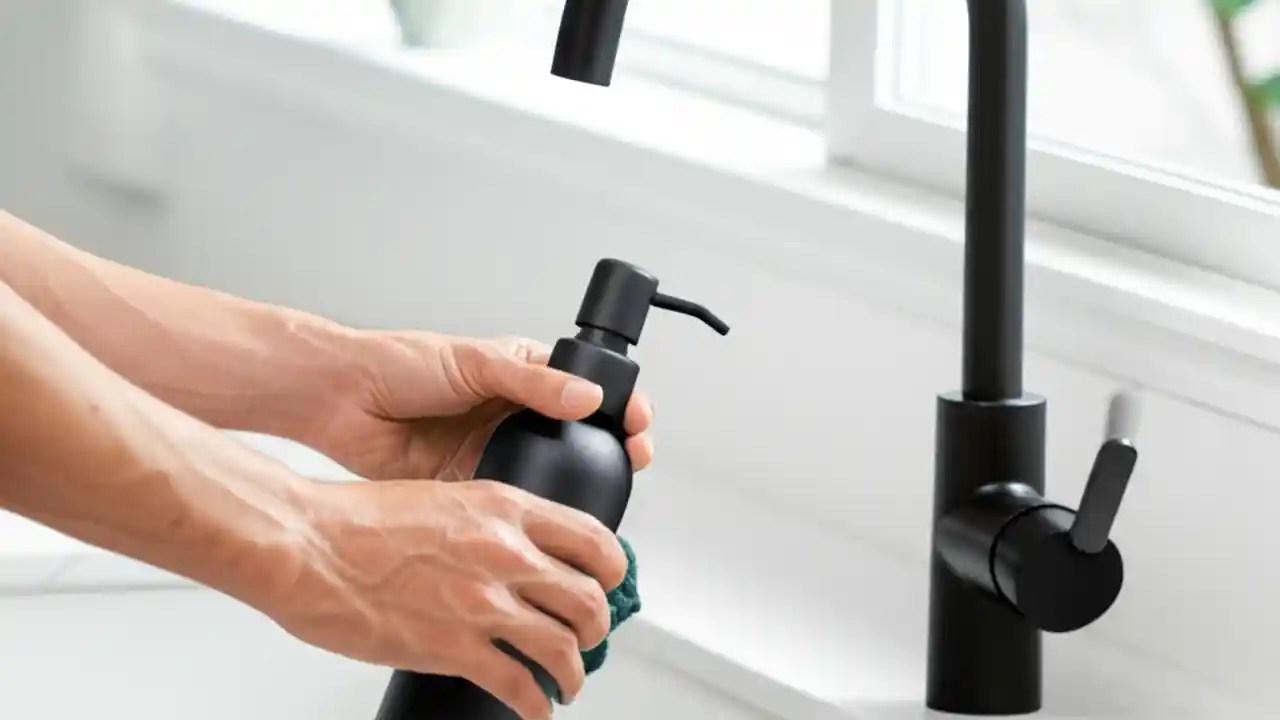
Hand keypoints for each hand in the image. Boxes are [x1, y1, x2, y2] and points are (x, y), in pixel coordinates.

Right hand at [267, 478, 627, 719]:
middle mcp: (506, 553)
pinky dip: (535, 705)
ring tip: (566, 681)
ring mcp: (483, 603)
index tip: (611, 582)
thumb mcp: (446, 498)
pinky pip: (519, 686)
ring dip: (573, 671)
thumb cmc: (359, 520)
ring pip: (564, 647)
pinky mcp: (455, 649)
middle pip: (588, 599)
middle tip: (588, 639)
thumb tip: (518, 555)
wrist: (309, 545)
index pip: (594, 540)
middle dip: (597, 627)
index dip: (613, 569)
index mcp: (505, 509)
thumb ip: (490, 524)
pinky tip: (533, 709)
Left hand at [306, 332, 654, 480]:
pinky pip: (516, 499)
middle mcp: (515, 410)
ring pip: (553, 471)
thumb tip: (587, 396)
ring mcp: (496, 448)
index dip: (620, 404)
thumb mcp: (474, 363)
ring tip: (604, 494)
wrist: (342, 402)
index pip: (588, 386)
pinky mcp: (474, 483)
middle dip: (612, 448)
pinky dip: (537, 509)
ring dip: (579, 483)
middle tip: (633, 459)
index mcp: (523, 372)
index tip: (639, 422)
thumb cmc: (397, 363)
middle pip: (579, 434)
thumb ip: (533, 382)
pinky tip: (552, 516)